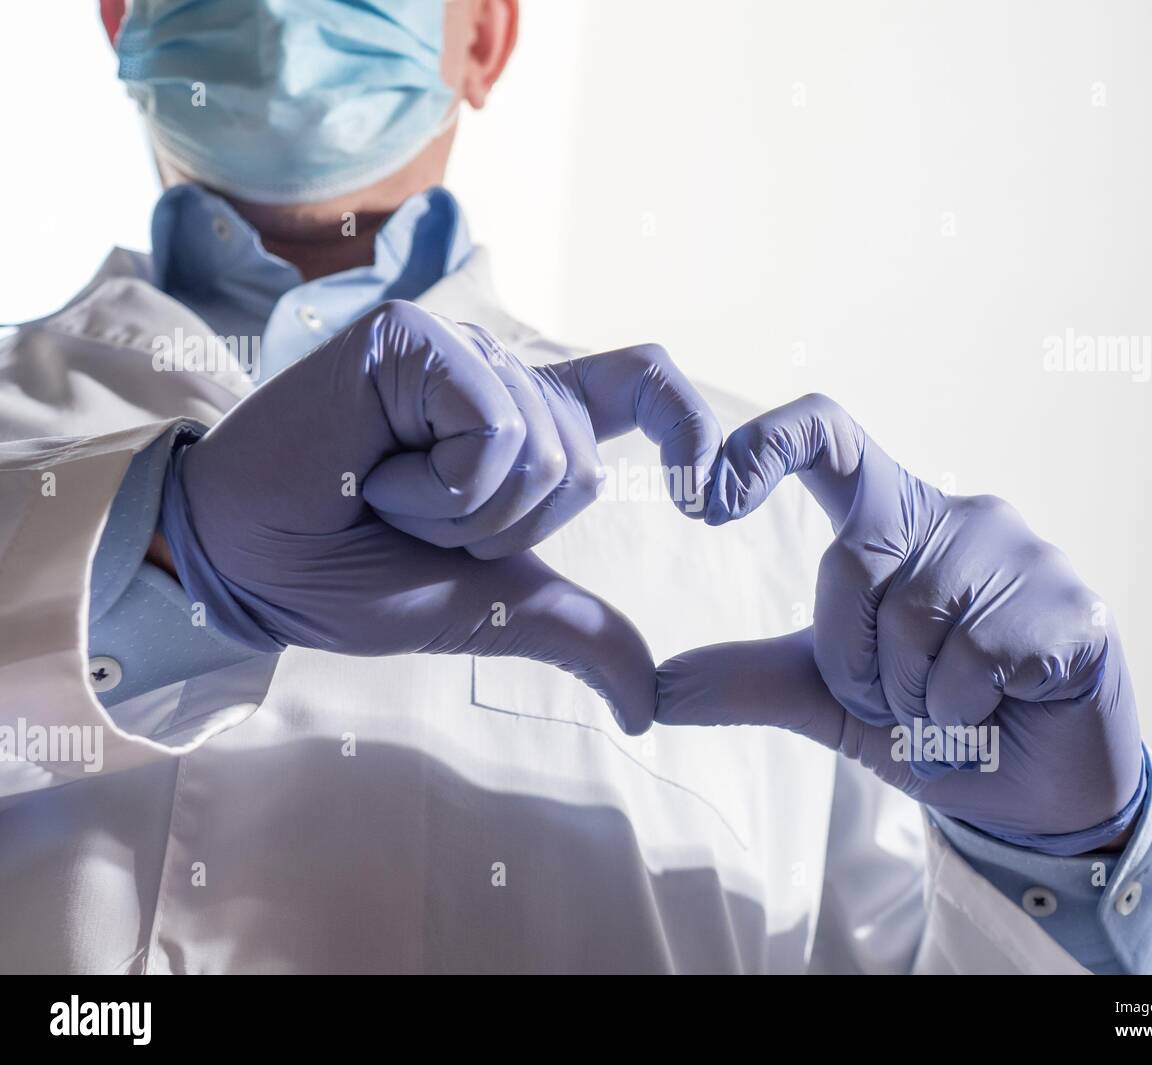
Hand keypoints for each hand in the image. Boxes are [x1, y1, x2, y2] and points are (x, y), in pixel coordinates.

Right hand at [159, 300, 720, 733]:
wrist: (249, 569)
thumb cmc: (354, 577)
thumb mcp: (487, 608)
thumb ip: (574, 631)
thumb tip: (651, 702)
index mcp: (528, 424)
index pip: (644, 388)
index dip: (691, 426)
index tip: (708, 502)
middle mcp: (500, 379)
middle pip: (584, 463)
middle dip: (502, 532)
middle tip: (416, 520)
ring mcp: (458, 351)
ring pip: (542, 453)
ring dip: (461, 515)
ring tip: (387, 496)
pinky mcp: (413, 339)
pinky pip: (494, 435)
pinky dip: (441, 492)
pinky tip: (374, 476)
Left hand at [656, 394, 1142, 847]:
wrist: (1037, 796)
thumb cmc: (934, 723)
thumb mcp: (828, 700)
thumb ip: (749, 681)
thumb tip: (652, 690)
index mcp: (892, 520)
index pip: (826, 437)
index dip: (762, 447)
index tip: (701, 504)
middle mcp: (957, 516)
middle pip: (851, 560)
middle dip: (851, 660)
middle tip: (893, 706)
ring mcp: (1022, 553)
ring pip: (911, 618)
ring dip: (912, 700)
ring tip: (953, 714)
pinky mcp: (1071, 605)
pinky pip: (974, 661)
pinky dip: (962, 718)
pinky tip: (996, 720)